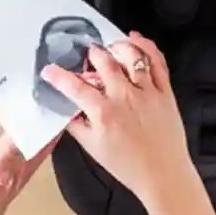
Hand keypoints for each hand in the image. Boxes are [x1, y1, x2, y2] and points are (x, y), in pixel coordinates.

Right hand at [40, 32, 215, 214]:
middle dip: (92, 53)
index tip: (50, 70)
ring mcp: (147, 92)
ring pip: (131, 56)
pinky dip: (146, 46)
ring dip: (117, 46)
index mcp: (104, 113)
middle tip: (88, 55)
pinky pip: (157, 61)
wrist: (162, 175)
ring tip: (111, 48)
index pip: (75, 87)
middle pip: (104, 61)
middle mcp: (125, 98)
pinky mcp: (165, 92)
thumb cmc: (129, 165)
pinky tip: (136, 39)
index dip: (58, 76)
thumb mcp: (93, 148)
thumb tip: (66, 110)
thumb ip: (76, 125)